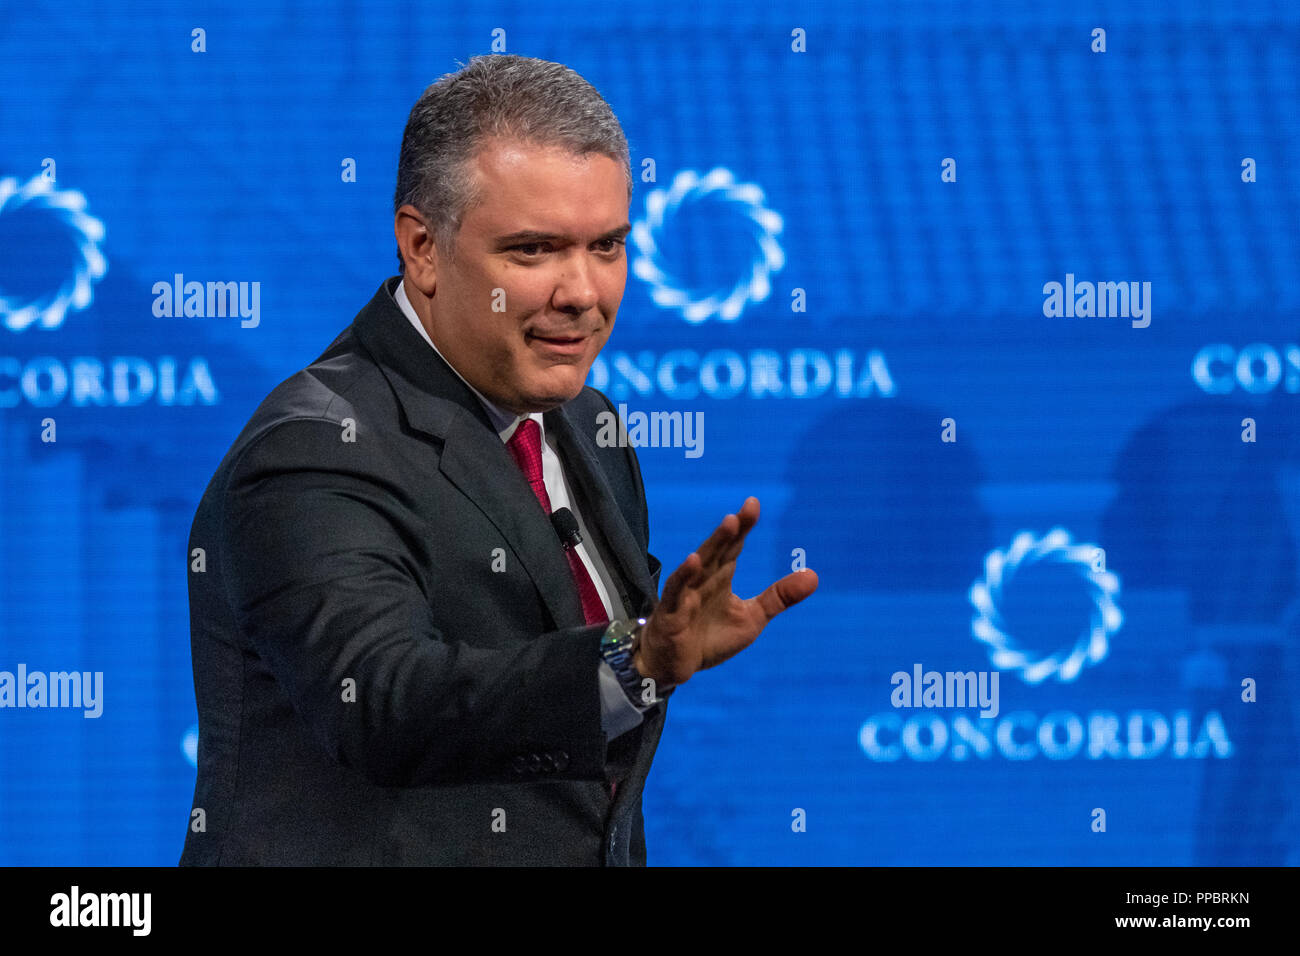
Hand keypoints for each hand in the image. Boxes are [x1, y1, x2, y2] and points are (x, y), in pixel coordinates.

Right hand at [632, 497, 818, 691]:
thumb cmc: (710, 637)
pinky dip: (685, 575)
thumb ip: (779, 597)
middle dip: (731, 530)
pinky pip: (676, 591)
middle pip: (718, 550)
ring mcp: (685, 594)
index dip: (743, 526)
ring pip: (700, 564)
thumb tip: (814, 575)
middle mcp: (703, 580)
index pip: (733, 547)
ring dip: (713, 544)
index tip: (753, 503)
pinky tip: (694, 560)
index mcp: (721, 577)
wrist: (675, 665)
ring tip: (729, 524)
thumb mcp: (752, 618)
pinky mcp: (671, 613)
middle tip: (746, 510)